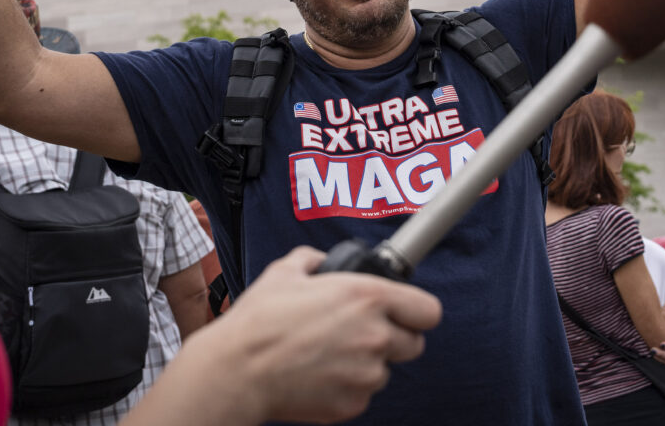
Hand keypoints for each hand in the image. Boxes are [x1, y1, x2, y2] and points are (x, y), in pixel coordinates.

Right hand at [210, 247, 441, 423]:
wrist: (236, 370)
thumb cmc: (259, 320)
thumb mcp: (286, 271)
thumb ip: (316, 260)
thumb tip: (324, 262)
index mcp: (367, 297)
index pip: (428, 310)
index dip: (417, 311)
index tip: (405, 314)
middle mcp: (375, 336)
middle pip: (415, 344)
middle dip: (394, 339)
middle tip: (363, 335)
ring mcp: (366, 374)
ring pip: (385, 371)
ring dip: (367, 364)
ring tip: (328, 355)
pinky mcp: (352, 404)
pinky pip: (362, 394)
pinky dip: (346, 387)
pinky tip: (318, 375)